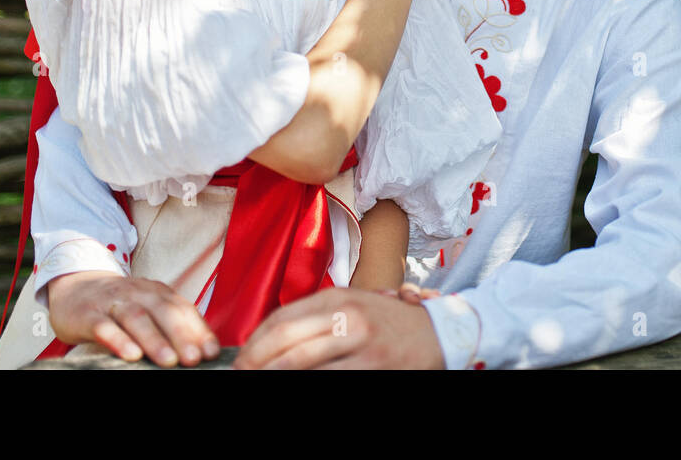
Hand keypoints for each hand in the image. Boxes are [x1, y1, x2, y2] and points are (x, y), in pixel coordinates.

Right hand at [46, 271, 219, 367]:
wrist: (74, 287)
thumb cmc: (119, 306)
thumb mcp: (147, 308)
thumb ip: (169, 324)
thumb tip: (201, 350)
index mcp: (157, 292)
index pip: (182, 309)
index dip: (198, 331)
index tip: (212, 353)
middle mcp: (138, 293)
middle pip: (163, 312)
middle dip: (181, 336)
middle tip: (193, 359)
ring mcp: (112, 302)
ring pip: (136, 318)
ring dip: (154, 340)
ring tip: (168, 361)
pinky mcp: (88, 315)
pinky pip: (104, 327)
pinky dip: (119, 340)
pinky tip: (131, 355)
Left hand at [233, 287, 444, 369]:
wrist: (439, 333)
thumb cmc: (390, 321)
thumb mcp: (354, 305)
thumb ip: (318, 317)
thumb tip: (272, 340)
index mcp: (337, 295)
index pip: (282, 318)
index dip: (255, 341)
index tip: (241, 358)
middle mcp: (346, 313)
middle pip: (286, 338)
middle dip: (256, 360)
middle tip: (241, 374)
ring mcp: (360, 340)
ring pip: (301, 361)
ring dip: (273, 374)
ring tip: (258, 381)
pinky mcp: (372, 365)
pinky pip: (328, 377)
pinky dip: (306, 382)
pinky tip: (294, 385)